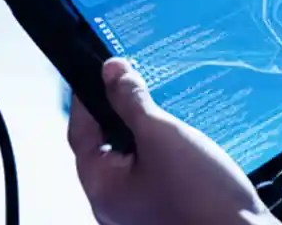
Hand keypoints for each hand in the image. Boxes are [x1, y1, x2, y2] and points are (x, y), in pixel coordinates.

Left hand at [68, 59, 277, 224]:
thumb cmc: (201, 196)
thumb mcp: (161, 135)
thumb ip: (131, 101)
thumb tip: (111, 71)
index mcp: (102, 189)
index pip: (81, 132)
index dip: (89, 96)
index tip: (102, 70)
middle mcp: (114, 204)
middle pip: (106, 145)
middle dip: (121, 112)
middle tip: (136, 81)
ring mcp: (139, 211)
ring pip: (133, 158)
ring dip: (145, 131)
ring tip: (163, 106)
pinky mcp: (164, 211)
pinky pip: (153, 172)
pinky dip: (161, 151)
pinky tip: (182, 138)